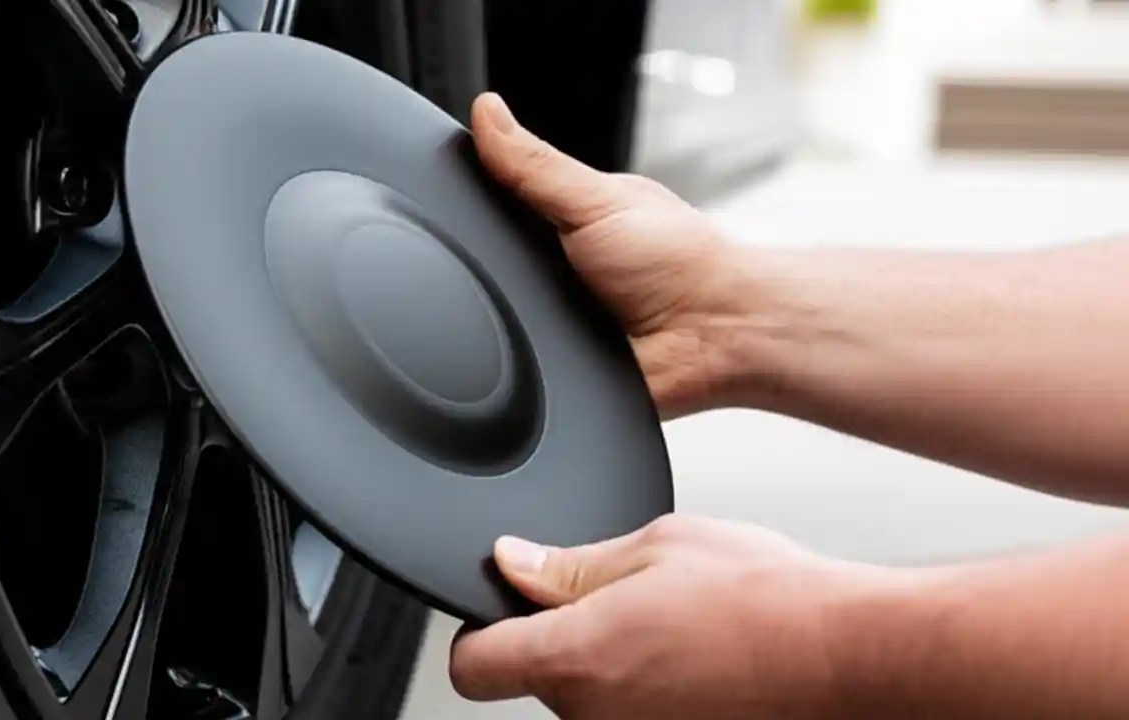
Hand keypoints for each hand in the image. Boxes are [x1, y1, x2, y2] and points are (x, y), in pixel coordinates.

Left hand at [449, 515, 894, 719]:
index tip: (502, 612)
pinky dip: (653, 692)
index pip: (473, 665)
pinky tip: (697, 663)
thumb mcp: (657, 546)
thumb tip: (514, 561)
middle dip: (567, 639)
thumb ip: (571, 565)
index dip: (480, 632)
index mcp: (575, 658)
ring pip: (592, 700)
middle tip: (626, 603)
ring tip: (676, 632)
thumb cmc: (767, 600)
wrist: (851, 655)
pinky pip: (634, 716)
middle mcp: (594, 719)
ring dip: (615, 667)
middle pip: (539, 678)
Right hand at [470, 93, 751, 417]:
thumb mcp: (598, 199)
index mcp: (560, 217)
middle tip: (527, 259)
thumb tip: (487, 112)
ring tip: (549, 302)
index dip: (469, 193)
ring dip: (508, 310)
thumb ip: (536, 165)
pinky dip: (525, 352)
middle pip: (486, 259)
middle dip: (489, 260)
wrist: (715, 336)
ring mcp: (553, 315)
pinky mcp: (556, 361)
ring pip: (494, 314)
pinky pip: (519, 359)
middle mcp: (553, 265)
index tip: (456, 184)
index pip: (492, 200)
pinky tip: (550, 339)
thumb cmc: (680, 262)